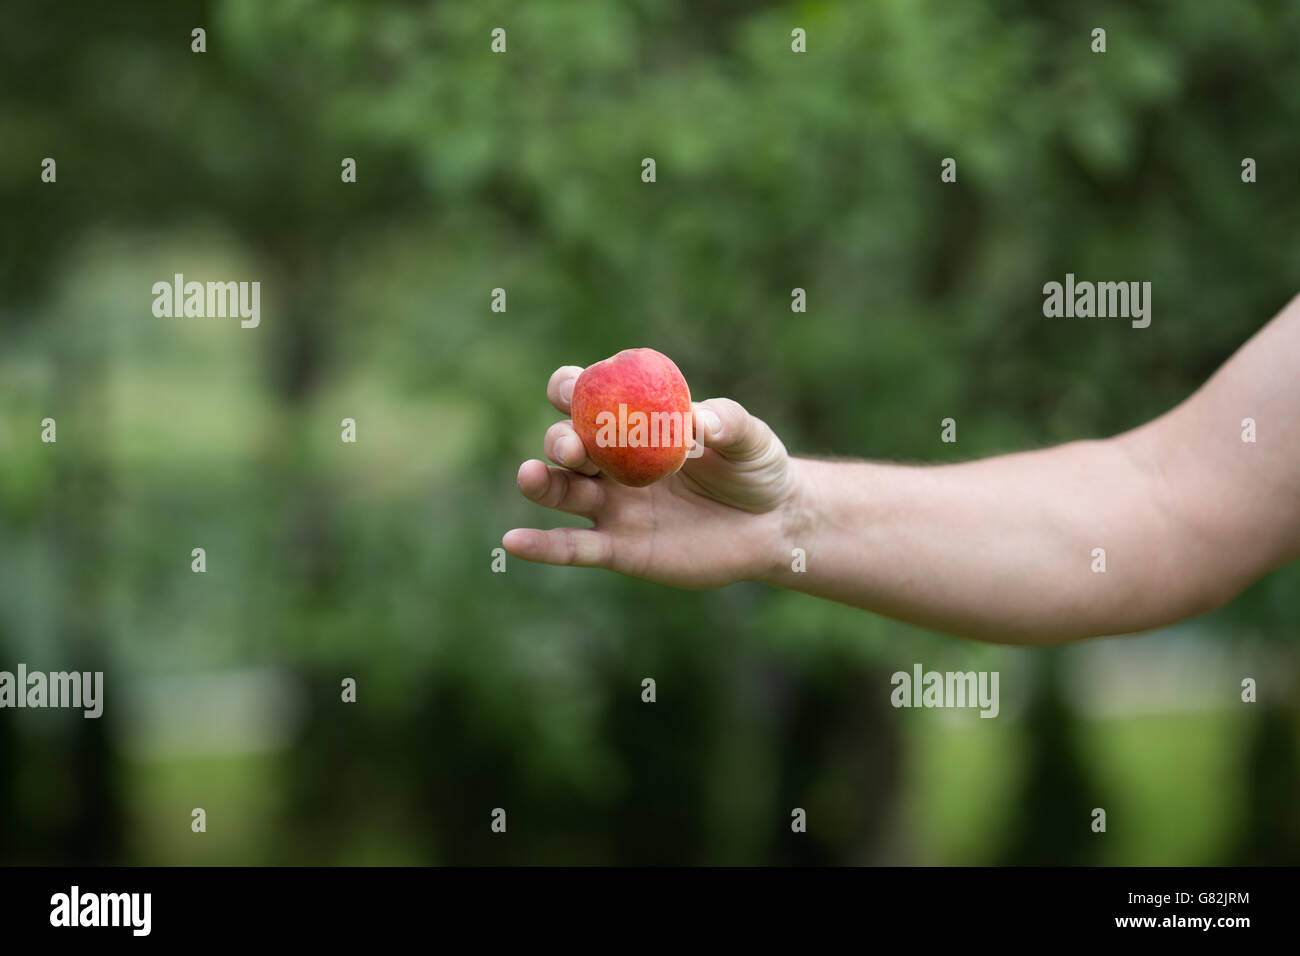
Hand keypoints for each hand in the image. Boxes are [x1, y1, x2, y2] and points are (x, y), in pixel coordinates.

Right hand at [503, 365, 798, 588]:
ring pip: (562, 493)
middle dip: (561, 441)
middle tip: (572, 446)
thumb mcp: (751, 440)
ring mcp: (611, 506)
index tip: (574, 386)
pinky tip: (513, 542)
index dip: (572, 388)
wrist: (771, 526)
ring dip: (541, 484)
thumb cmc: (756, 470)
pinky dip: (542, 546)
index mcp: (634, 423)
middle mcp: (612, 462)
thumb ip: (726, 424)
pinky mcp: (619, 548)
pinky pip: (573, 547)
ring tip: (530, 476)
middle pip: (568, 445)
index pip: (589, 398)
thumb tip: (699, 422)